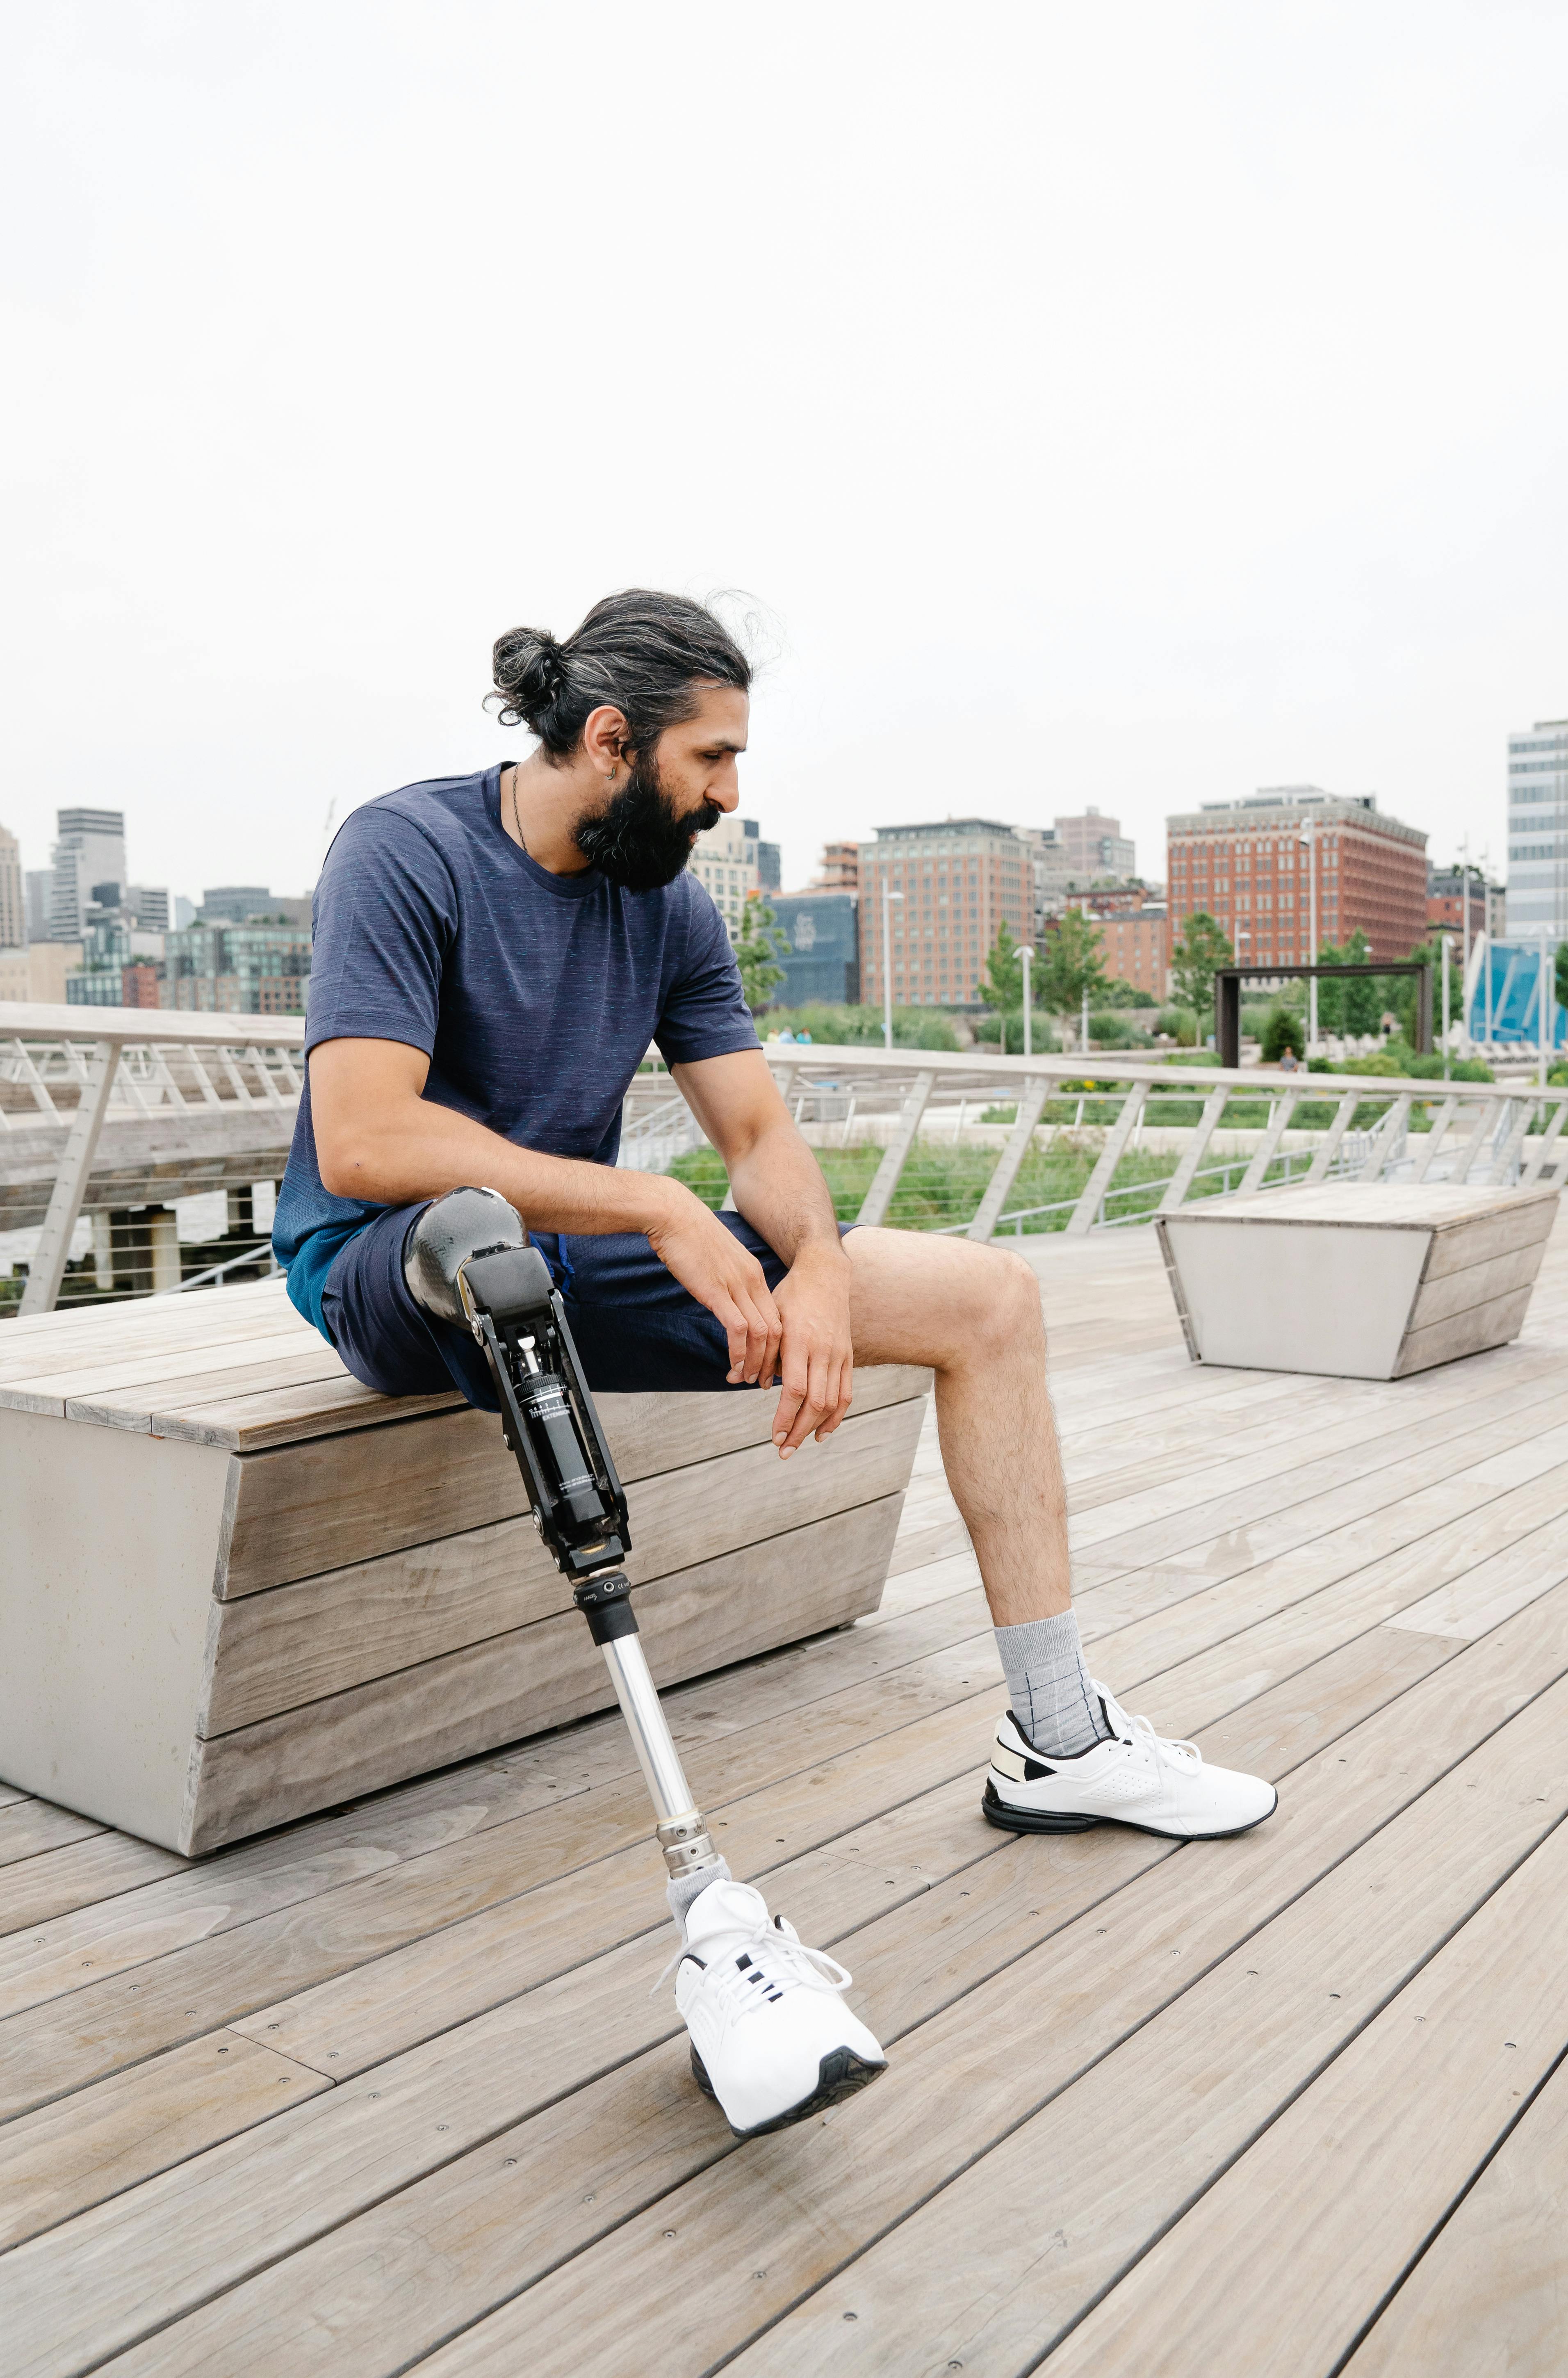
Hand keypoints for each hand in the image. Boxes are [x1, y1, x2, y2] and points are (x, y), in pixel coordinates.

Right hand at [645, 1183, 782, 1385]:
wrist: (672, 1214)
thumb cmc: (688, 1235)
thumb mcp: (716, 1260)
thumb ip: (725, 1280)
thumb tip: (722, 1298)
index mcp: (754, 1274)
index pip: (777, 1316)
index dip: (775, 1345)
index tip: (765, 1364)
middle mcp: (752, 1281)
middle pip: (777, 1329)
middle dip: (770, 1361)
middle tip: (760, 1381)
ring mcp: (737, 1286)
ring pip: (762, 1333)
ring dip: (754, 1362)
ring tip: (744, 1379)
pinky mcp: (717, 1291)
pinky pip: (739, 1329)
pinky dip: (738, 1352)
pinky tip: (731, 1366)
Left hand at [770, 1243, 854, 1455]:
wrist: (825, 1275)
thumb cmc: (791, 1296)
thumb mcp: (771, 1318)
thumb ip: (761, 1352)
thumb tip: (740, 1380)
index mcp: (800, 1340)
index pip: (795, 1389)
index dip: (785, 1417)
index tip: (774, 1436)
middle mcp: (824, 1350)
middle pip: (816, 1402)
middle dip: (798, 1431)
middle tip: (783, 1449)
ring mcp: (839, 1355)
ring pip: (832, 1402)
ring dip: (814, 1428)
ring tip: (798, 1444)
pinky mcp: (849, 1357)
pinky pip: (846, 1393)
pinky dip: (836, 1417)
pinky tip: (822, 1432)